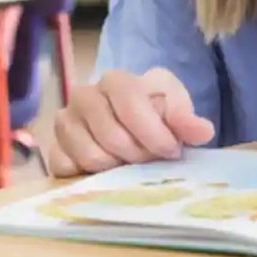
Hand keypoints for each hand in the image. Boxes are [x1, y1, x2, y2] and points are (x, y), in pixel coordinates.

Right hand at [47, 67, 214, 177]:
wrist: (129, 120)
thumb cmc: (152, 110)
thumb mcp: (174, 106)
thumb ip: (187, 118)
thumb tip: (202, 132)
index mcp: (115, 80)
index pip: (129, 104)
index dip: (153, 132)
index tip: (171, 150)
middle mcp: (83, 96)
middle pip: (111, 136)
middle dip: (139, 154)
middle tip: (152, 159)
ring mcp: (64, 122)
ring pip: (90, 156)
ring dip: (117, 168)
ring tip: (130, 163)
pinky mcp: (53, 148)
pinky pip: (67, 168)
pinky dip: (90, 176)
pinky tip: (106, 171)